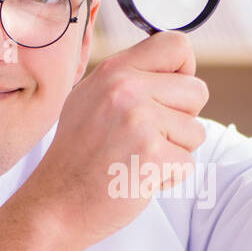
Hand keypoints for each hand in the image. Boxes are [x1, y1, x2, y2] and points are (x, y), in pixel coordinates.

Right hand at [20, 31, 209, 250]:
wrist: (55, 204)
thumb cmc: (78, 157)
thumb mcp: (91, 100)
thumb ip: (130, 80)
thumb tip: (179, 71)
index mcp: (114, 70)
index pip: (176, 45)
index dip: (185, 72)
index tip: (171, 95)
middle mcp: (125, 89)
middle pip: (197, 91)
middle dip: (182, 120)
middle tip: (146, 138)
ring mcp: (139, 121)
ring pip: (196, 131)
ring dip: (175, 152)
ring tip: (136, 159)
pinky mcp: (151, 155)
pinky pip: (188, 163)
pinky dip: (168, 177)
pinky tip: (136, 177)